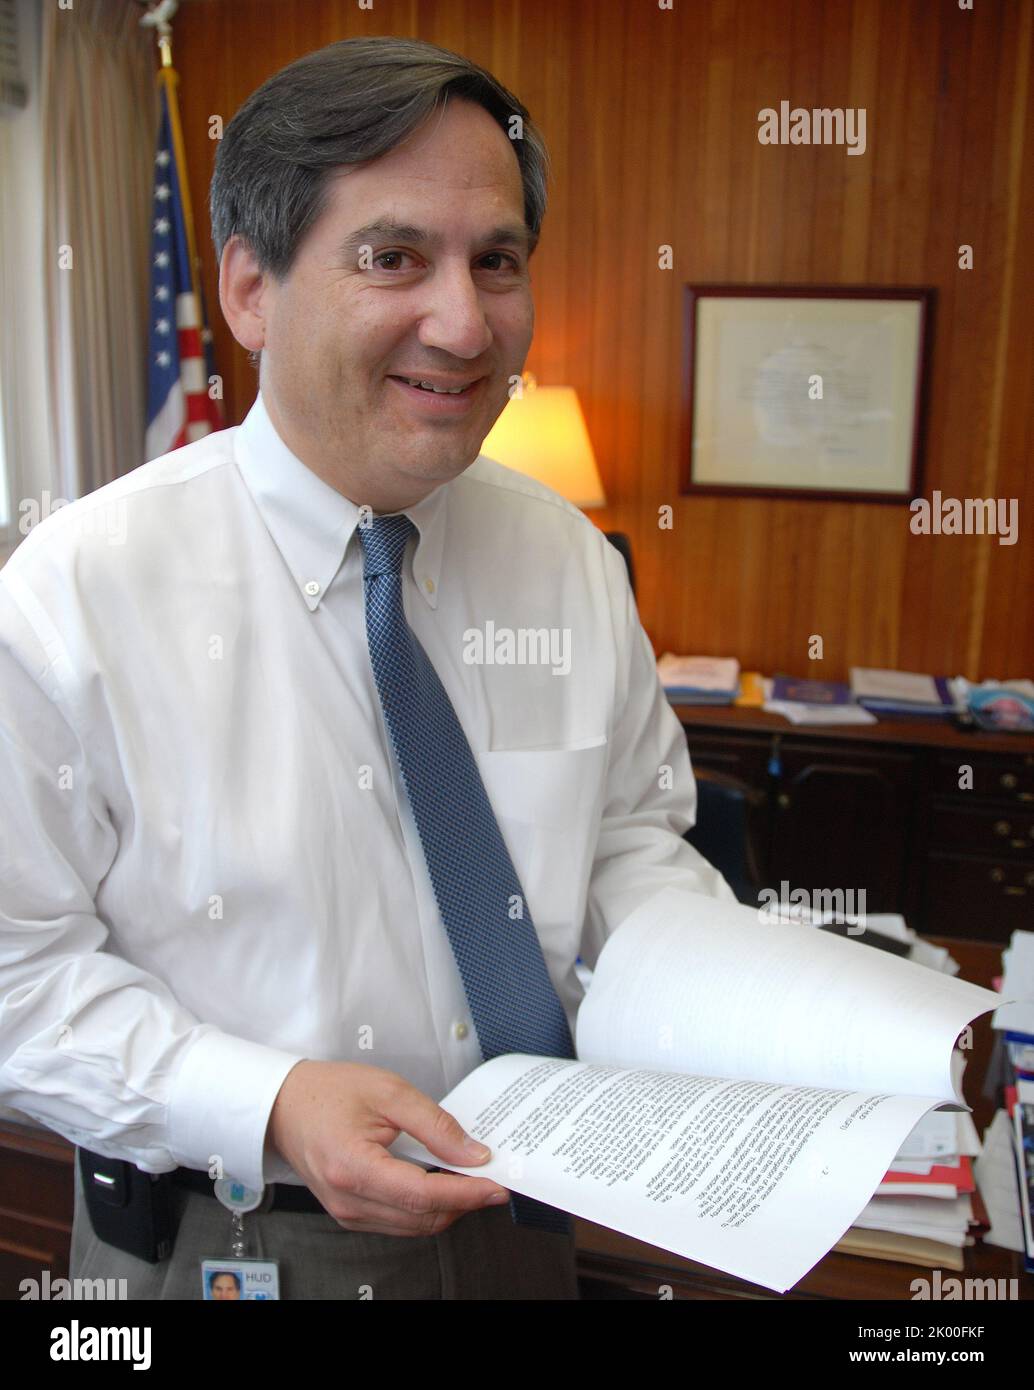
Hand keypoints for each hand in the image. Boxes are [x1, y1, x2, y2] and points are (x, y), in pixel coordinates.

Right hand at [266, 1059, 509, 1235]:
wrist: (284, 1105)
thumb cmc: (329, 1092)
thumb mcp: (389, 1092)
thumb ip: (434, 1124)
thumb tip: (472, 1153)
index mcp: (354, 1168)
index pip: (422, 1195)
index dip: (466, 1193)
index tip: (497, 1185)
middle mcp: (349, 1201)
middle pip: (423, 1218)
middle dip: (464, 1202)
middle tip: (493, 1177)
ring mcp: (348, 1213)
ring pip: (414, 1226)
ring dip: (448, 1207)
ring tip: (470, 1178)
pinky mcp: (351, 1214)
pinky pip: (399, 1222)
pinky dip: (426, 1207)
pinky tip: (439, 1183)